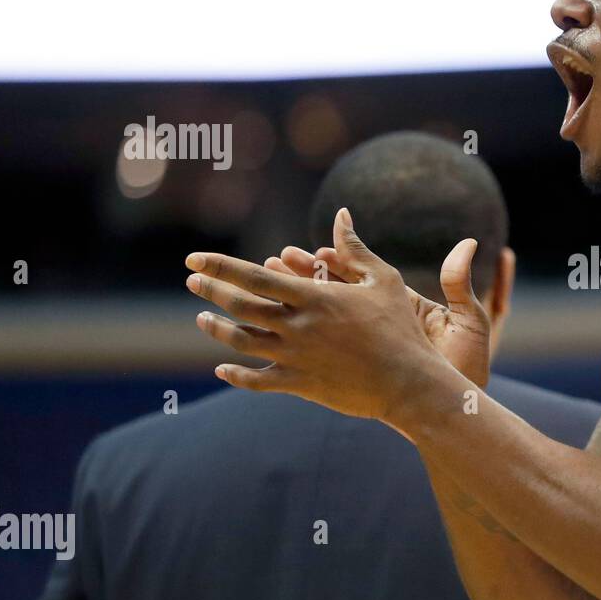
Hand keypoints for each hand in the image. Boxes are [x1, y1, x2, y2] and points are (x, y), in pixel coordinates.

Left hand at [185, 208, 479, 421]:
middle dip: (211, 291)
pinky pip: (257, 381)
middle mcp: (297, 327)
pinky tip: (222, 368)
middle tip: (192, 282)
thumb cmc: (400, 328)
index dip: (220, 266)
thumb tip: (341, 215)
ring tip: (202, 318)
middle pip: (240, 306)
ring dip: (216, 329)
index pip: (254, 277)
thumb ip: (355, 249)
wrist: (408, 383)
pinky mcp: (300, 385)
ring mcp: (295, 357)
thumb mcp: (383, 280)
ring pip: (242, 342)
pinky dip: (235, 375)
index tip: (194, 259)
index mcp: (314, 298)